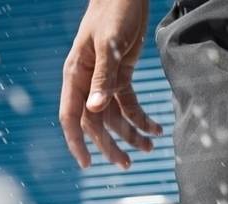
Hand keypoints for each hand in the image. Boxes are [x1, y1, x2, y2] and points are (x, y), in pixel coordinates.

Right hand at [60, 0, 162, 169]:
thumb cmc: (113, 11)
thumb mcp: (110, 45)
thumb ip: (103, 78)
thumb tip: (94, 110)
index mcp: (77, 76)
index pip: (71, 117)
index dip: (77, 143)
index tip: (87, 164)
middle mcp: (87, 83)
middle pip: (95, 124)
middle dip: (111, 146)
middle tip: (127, 165)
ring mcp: (104, 82)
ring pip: (114, 118)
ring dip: (131, 135)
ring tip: (150, 148)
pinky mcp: (121, 77)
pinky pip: (129, 105)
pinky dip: (142, 119)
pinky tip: (156, 129)